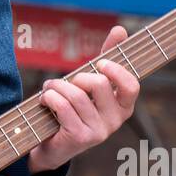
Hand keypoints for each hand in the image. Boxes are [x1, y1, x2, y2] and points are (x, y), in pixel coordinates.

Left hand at [28, 25, 139, 173]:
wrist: (53, 145)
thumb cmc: (74, 109)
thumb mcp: (91, 83)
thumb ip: (107, 57)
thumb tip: (120, 29)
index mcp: (124, 107)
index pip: (131, 85)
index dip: (116, 71)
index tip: (100, 63)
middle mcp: (116, 121)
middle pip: (99, 84)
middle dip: (76, 77)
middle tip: (64, 82)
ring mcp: (99, 131)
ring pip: (77, 94)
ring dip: (56, 86)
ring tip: (49, 90)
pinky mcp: (80, 137)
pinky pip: (62, 106)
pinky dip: (49, 97)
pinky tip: (45, 101)